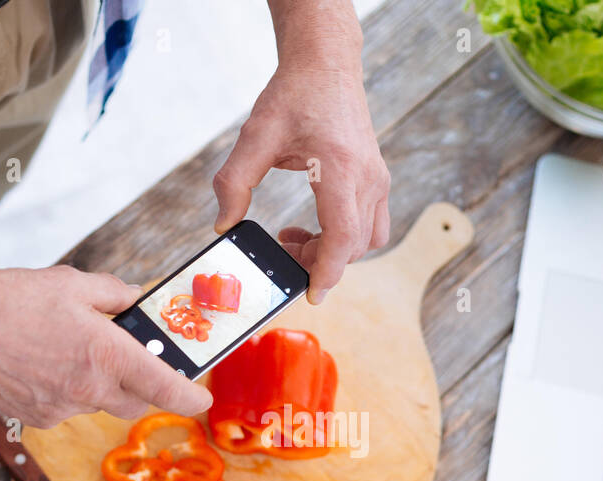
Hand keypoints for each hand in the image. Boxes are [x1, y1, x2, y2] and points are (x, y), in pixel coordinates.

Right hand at [0, 263, 211, 427]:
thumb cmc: (10, 298)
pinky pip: (67, 408)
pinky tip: (42, 364)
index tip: (201, 399)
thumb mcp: (73, 283)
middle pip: (136, 403)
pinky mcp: (36, 418)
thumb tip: (135, 299)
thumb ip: (114, 294)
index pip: (164, 388)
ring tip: (69, 350)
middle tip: (134, 360)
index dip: (189, 398)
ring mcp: (61, 409)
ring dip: (98, 385)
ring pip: (98, 405)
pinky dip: (66, 391)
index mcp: (107, 355)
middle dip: (142, 387)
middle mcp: (88, 390)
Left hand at [213, 62, 389, 304]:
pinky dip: (345, 238)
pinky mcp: (377, 179)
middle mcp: (368, 179)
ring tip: (295, 240)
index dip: (326, 272)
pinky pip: (370, 225)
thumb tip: (223, 224)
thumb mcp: (255, 136)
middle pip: (353, 247)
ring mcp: (378, 180)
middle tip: (282, 254)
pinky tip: (314, 225)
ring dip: (333, 252)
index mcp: (341, 169)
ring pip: (366, 240)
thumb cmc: (294, 95)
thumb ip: (234, 182)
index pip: (343, 238)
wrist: (326, 64)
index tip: (311, 294)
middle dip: (318, 264)